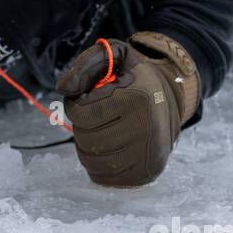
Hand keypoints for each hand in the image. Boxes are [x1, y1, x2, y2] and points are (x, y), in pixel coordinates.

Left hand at [55, 32, 199, 186]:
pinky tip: (108, 147)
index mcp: (137, 98)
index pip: (80, 113)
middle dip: (83, 125)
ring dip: (87, 145)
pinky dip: (96, 164)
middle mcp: (146, 129)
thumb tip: (64, 89)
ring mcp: (147, 155)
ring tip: (104, 129)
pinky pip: (101, 176)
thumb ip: (86, 65)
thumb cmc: (134, 78)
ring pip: (90, 160)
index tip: (91, 98)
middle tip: (99, 115)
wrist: (168, 100)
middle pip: (84, 138)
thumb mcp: (114, 56)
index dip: (76, 104)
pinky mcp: (144, 173)